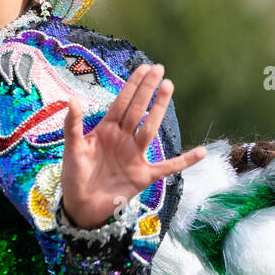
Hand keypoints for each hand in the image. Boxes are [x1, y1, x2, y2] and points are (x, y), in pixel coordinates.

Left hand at [60, 61, 206, 228]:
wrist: (81, 206)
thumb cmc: (75, 177)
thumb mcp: (72, 150)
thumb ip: (73, 126)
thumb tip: (72, 99)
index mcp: (107, 131)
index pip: (122, 103)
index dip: (132, 86)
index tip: (144, 67)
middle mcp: (123, 139)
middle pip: (138, 110)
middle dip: (147, 89)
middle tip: (159, 68)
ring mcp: (135, 156)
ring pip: (150, 129)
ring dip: (159, 109)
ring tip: (168, 87)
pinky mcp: (144, 176)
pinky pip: (169, 167)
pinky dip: (185, 161)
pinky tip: (202, 152)